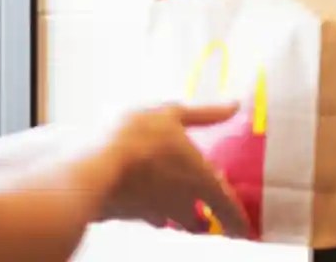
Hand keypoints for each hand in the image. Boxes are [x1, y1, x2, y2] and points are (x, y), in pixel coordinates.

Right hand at [94, 102, 249, 235]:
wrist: (91, 167)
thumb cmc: (139, 136)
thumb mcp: (174, 114)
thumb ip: (206, 114)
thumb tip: (234, 105)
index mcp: (199, 179)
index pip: (226, 207)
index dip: (237, 220)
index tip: (244, 232)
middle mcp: (178, 202)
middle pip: (194, 220)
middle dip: (200, 221)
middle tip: (204, 223)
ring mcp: (150, 211)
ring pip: (166, 219)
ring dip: (171, 216)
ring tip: (172, 214)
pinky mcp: (124, 213)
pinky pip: (139, 214)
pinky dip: (143, 209)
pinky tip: (138, 201)